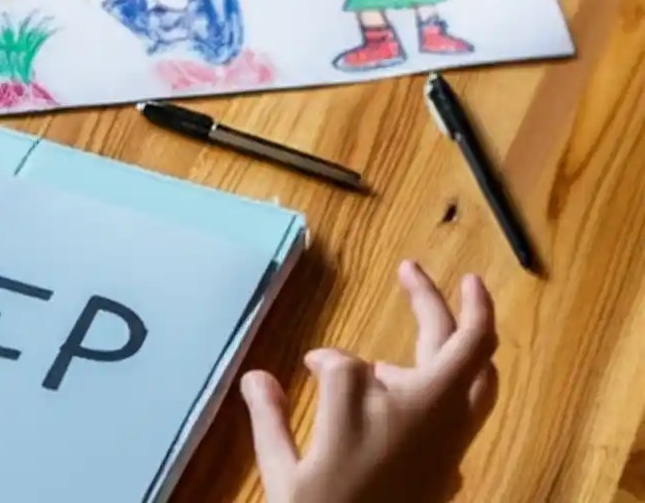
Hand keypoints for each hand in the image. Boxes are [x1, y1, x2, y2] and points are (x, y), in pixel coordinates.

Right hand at [242, 261, 497, 502]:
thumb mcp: (284, 472)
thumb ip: (270, 418)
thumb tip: (258, 377)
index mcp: (391, 413)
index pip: (352, 364)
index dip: (326, 361)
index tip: (307, 368)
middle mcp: (434, 420)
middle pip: (459, 343)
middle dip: (436, 301)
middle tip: (412, 269)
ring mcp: (452, 445)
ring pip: (482, 375)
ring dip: (465, 336)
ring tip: (444, 311)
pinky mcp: (453, 469)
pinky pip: (472, 408)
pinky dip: (459, 380)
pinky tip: (427, 384)